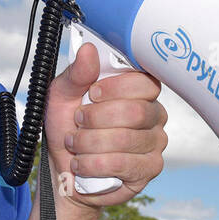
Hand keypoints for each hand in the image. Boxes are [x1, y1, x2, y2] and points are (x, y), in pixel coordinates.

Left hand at [41, 42, 168, 209]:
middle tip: (78, 121)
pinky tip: (83, 163)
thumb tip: (88, 50)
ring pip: (127, 139)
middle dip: (96, 119)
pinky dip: (94, 164)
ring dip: (90, 143)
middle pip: (135, 112)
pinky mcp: (150, 168)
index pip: (144, 82)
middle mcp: (153, 114)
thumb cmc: (69, 129)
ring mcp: (155, 142)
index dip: (115, 88)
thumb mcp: (63, 96)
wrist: (63, 170)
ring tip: (75, 145)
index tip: (92, 93)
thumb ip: (77, 74)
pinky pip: (125, 165)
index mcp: (139, 91)